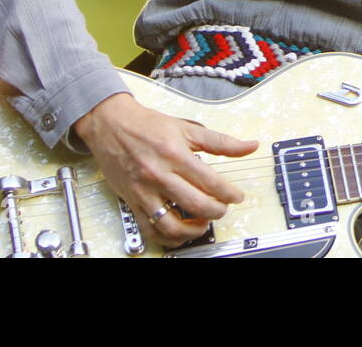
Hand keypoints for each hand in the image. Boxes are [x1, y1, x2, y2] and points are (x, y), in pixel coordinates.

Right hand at [71, 92, 257, 247]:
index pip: (211, 182)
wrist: (111, 125)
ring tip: (203, 223)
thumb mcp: (188, 128)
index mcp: (176, 155)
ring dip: (194, 230)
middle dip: (216, 211)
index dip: (229, 193)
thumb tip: (250, 146)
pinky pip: (150, 229)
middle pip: (196, 205)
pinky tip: (180, 231)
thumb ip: (221, 142)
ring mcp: (144, 191)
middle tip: (222, 208)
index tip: (236, 196)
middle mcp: (159, 175)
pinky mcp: (132, 202)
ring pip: (172, 224)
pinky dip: (168, 237)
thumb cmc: (147, 126)